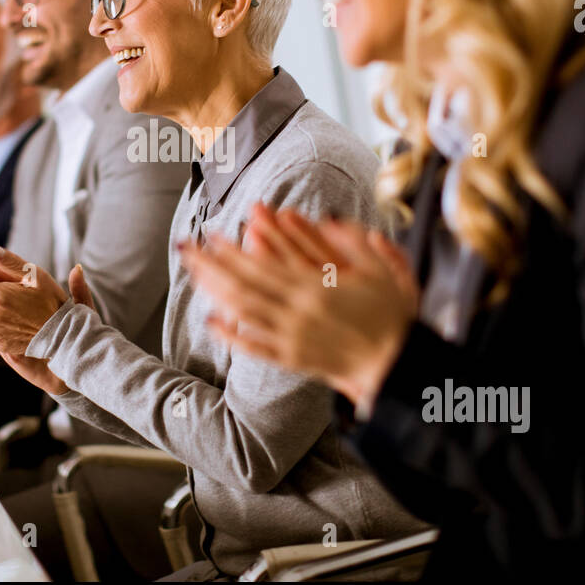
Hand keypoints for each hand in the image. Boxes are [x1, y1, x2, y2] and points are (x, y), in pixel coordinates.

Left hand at [180, 203, 419, 404]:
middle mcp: (297, 312)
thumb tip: (329, 218)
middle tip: (186, 247)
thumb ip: (353, 243)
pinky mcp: (292, 359)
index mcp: (316, 288)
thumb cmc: (392, 317)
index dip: (234, 250)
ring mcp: (291, 338)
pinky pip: (255, 347)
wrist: (398, 366)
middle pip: (242, 284)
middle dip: (211, 264)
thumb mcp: (380, 271)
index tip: (213, 233)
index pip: (263, 264)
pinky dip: (231, 334)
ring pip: (243, 312)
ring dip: (214, 291)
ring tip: (193, 273)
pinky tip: (211, 320)